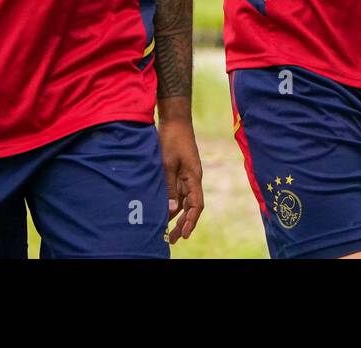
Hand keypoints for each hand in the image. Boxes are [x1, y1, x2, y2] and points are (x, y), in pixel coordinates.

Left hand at [157, 117, 203, 243]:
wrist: (174, 120)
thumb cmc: (171, 139)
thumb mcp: (167, 164)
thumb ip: (169, 187)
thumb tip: (172, 211)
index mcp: (194, 177)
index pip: (196, 205)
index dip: (191, 222)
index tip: (183, 235)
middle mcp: (192, 178)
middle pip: (191, 206)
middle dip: (183, 224)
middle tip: (171, 239)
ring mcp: (187, 175)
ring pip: (184, 201)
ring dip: (176, 215)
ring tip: (165, 230)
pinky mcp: (180, 171)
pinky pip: (178, 192)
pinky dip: (172, 203)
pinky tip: (163, 211)